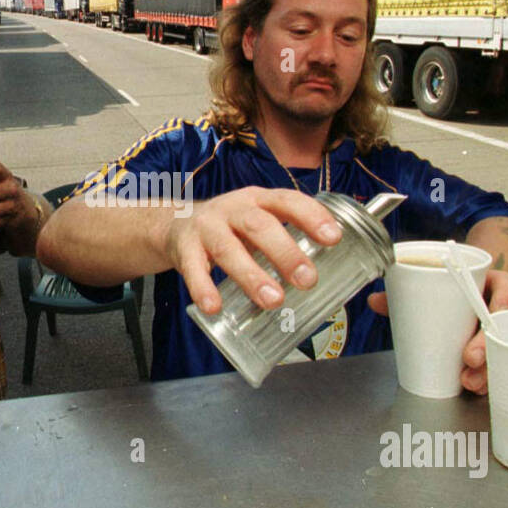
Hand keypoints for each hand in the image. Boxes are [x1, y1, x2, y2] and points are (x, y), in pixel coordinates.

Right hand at [165, 186, 342, 314]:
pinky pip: (193, 268)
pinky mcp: (184, 248)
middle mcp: (233, 209)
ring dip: (251, 275)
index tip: (333, 238)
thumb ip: (283, 240)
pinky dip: (203, 288)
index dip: (311, 216)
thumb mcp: (256, 221)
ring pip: (228, 249)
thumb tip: (321, 275)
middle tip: (307, 280)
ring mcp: (206, 227)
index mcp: (258, 200)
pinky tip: (215, 307)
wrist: (174, 225)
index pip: (288, 201)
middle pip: (259, 225)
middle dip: (285, 252)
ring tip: (273, 301)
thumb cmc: (230, 228)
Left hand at [368, 268, 507, 394]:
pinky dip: (486, 377)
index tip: (482, 329)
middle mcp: (502, 308)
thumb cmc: (456, 286)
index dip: (499, 310)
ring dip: (487, 370)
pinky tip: (477, 389)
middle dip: (488, 350)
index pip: (506, 292)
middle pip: (505, 329)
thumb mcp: (436, 283)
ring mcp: (502, 331)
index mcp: (496, 285)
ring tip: (469, 383)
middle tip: (469, 362)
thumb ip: (407, 290)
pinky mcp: (498, 349)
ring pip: (504, 351)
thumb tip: (375, 301)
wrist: (473, 288)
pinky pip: (499, 364)